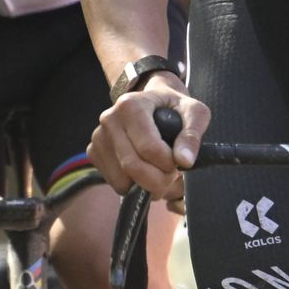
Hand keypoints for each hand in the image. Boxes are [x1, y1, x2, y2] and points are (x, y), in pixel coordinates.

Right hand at [93, 77, 206, 212]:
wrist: (153, 103)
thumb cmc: (175, 107)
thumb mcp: (194, 113)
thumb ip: (192, 135)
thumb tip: (184, 161)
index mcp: (131, 105)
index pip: (148, 148)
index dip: (169, 164)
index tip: (180, 164)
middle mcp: (109, 119)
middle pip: (132, 167)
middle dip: (158, 180)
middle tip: (172, 176)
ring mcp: (98, 137)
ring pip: (122, 180)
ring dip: (146, 186)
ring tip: (160, 172)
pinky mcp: (94, 152)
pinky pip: (115, 183)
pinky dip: (134, 185)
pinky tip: (145, 170)